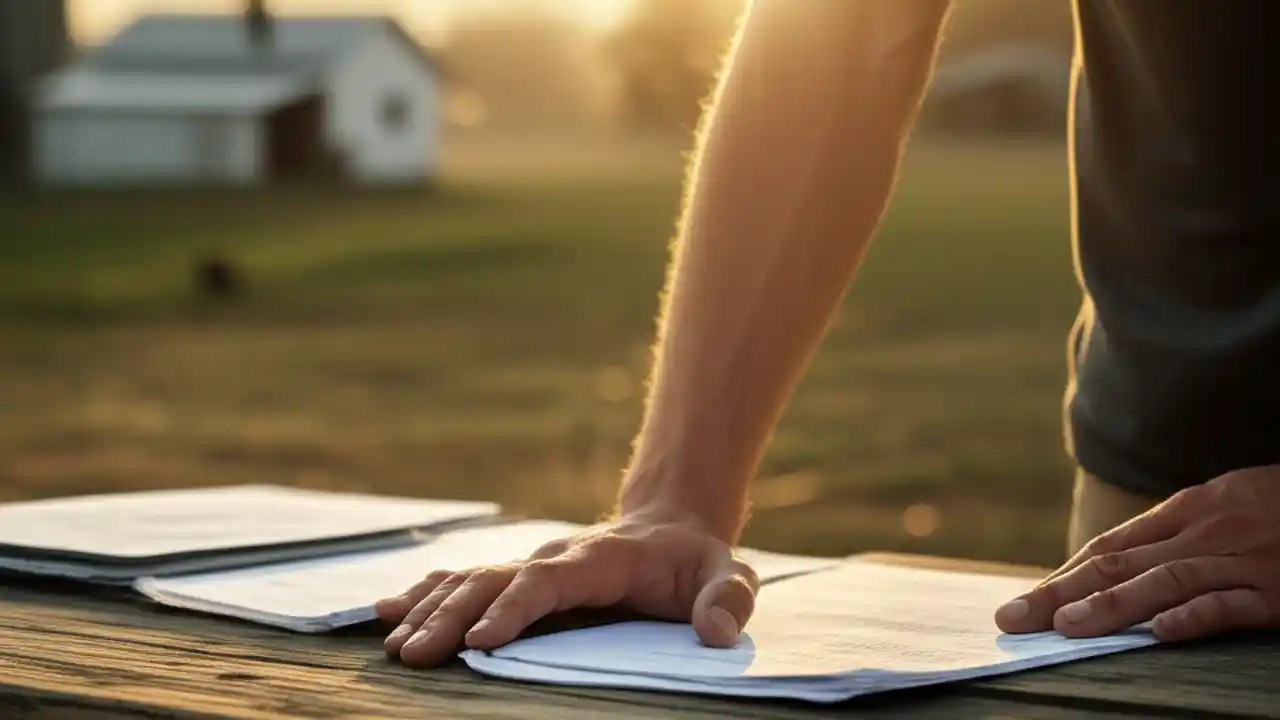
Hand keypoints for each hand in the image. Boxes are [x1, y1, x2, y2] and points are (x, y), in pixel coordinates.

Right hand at [374, 512, 758, 666]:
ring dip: (429, 609)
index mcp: (599, 559)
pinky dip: (424, 594)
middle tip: (412, 654)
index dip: (513, 608)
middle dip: (451, 616)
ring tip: (393, 643)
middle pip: (494, 580)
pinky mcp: (520, 577)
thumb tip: (717, 632)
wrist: (671, 528)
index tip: (479, 640)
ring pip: (470, 580)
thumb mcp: (728, 575)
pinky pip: (464, 581)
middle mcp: (554, 557)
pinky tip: (386, 612)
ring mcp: (533, 565)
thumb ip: (729, 599)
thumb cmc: (697, 562)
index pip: (547, 581)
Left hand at [995, 465, 1279, 641]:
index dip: (1064, 575)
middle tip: (1014, 620)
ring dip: (1111, 606)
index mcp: (1190, 510)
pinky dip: (1194, 616)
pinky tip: (1159, 633)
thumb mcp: (1229, 503)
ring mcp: (1242, 559)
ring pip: (1164, 582)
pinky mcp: (1279, 590)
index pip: (1112, 547)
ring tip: (1066, 627)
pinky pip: (1231, 603)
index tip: (1027, 602)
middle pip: (1120, 564)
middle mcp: (1206, 531)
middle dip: (1060, 593)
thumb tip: (1126, 561)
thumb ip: (1180, 530)